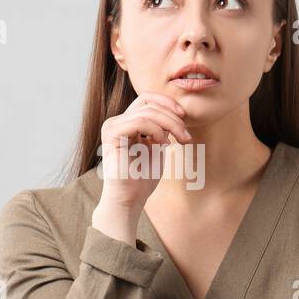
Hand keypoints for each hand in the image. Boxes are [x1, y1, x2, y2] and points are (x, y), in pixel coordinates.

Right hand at [96, 92, 191, 210]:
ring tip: (180, 141)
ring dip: (170, 125)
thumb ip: (162, 129)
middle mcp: (116, 122)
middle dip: (173, 117)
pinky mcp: (112, 135)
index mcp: (126, 123)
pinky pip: (140, 121)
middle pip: (149, 103)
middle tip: (187, 136)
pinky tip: (163, 145)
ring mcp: (112, 127)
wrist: (130, 200)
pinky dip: (157, 131)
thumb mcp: (157, 147)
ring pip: (147, 111)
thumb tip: (174, 112)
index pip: (147, 99)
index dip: (167, 102)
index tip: (184, 117)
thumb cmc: (143, 179)